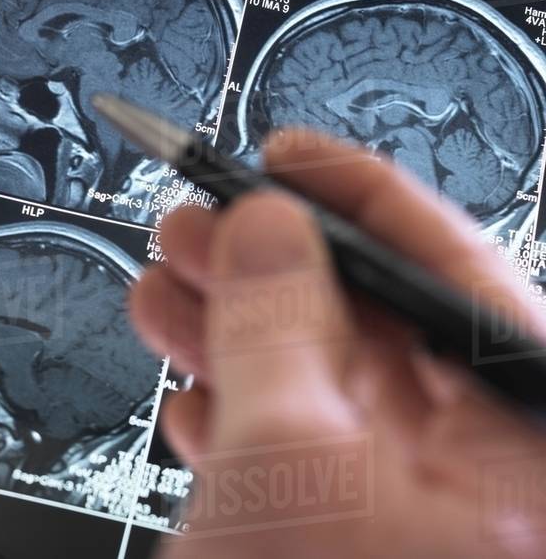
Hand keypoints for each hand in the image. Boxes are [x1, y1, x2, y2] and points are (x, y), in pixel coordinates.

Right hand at [133, 131, 545, 557]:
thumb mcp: (288, 450)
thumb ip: (276, 317)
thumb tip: (267, 223)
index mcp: (518, 450)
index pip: (456, 275)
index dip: (362, 196)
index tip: (287, 154)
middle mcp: (475, 475)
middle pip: (376, 324)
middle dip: (268, 263)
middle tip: (202, 222)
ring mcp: (407, 510)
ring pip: (320, 380)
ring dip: (230, 329)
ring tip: (164, 289)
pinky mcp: (341, 540)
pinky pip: (293, 443)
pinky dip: (234, 407)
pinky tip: (190, 395)